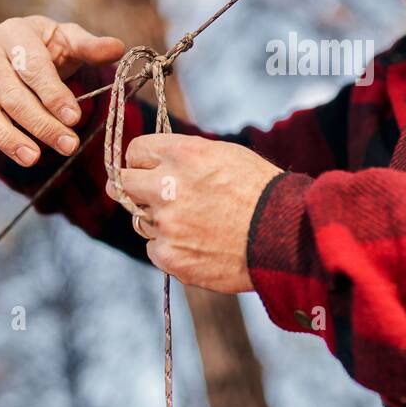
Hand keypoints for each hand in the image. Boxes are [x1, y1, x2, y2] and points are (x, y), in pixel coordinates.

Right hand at [0, 15, 124, 165]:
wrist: (22, 48)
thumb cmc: (49, 46)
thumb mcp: (70, 40)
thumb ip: (91, 46)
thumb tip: (117, 48)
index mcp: (14, 33)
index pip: (33, 68)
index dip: (53, 94)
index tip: (74, 117)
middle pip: (12, 95)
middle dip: (41, 123)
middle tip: (67, 145)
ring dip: (7, 137)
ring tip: (33, 158)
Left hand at [106, 134, 282, 293]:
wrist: (284, 235)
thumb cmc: (261, 192)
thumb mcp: (225, 155)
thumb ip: (186, 156)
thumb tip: (159, 161)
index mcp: (182, 154)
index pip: (135, 150)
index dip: (142, 160)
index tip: (148, 168)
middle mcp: (166, 186)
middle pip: (122, 183)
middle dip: (133, 188)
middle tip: (150, 196)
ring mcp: (166, 223)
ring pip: (142, 219)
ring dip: (161, 221)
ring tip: (197, 225)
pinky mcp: (170, 256)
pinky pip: (154, 249)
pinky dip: (171, 248)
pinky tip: (199, 246)